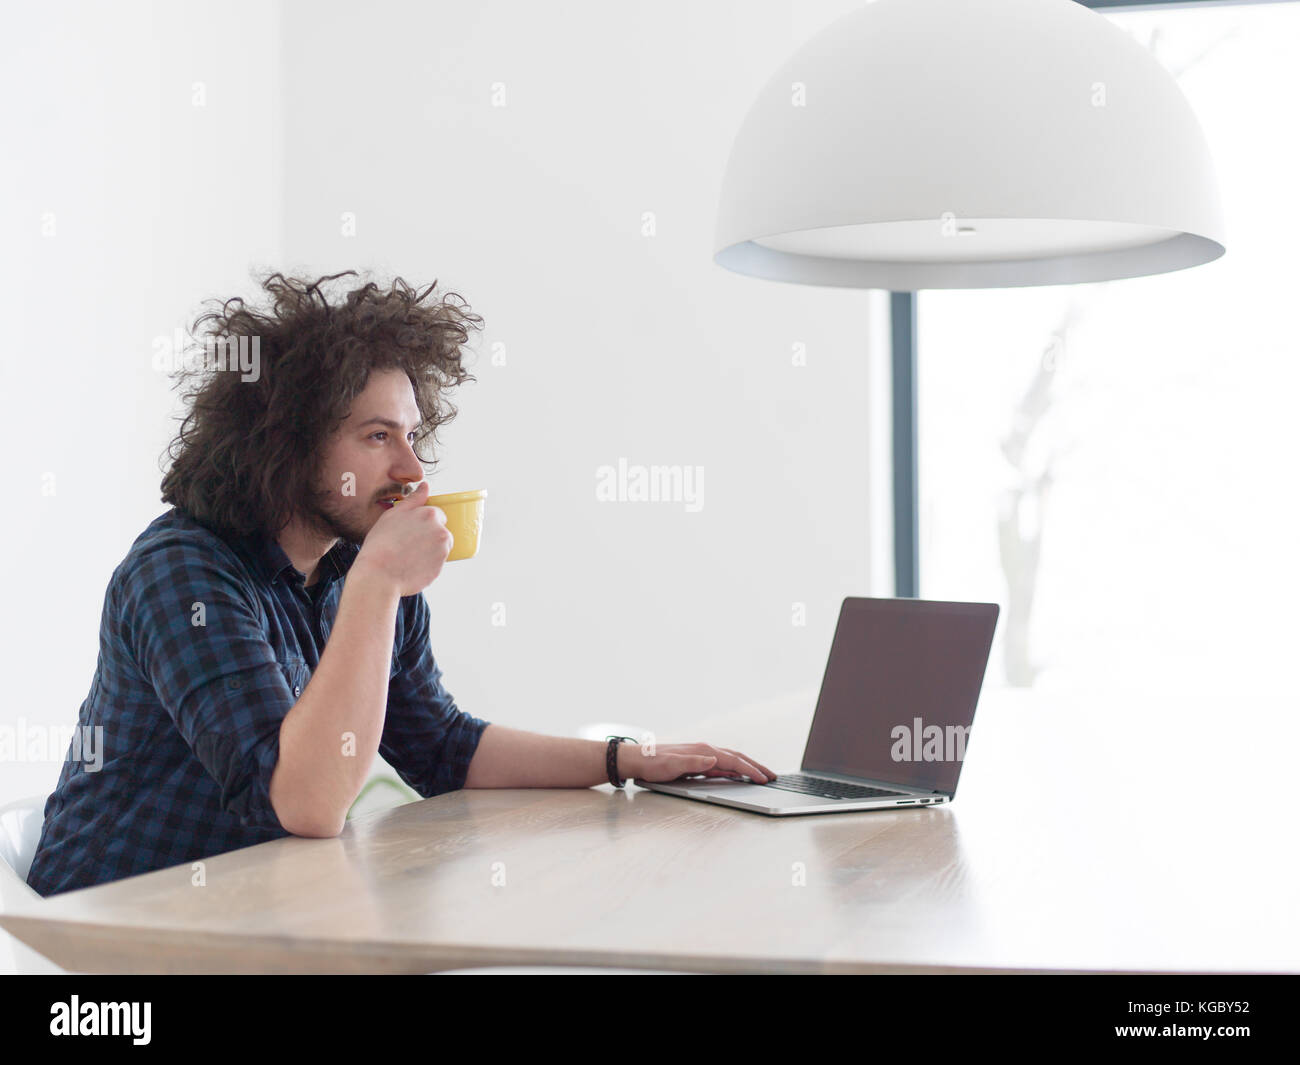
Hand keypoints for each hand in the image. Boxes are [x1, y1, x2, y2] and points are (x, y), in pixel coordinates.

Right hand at [354, 481, 453, 595]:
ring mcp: (443, 550)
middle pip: (441, 531)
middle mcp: (441, 530)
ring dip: (431, 550)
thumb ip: (413, 499)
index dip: (423, 523)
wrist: (379, 575)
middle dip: (429, 536)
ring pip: (441, 547)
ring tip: (409, 557)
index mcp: (430, 514)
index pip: (436, 515)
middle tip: (408, 545)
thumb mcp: (393, 515)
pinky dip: (429, 564)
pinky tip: (413, 566)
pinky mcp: (442, 567)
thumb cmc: (381, 543)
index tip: (411, 532)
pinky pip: (438, 563)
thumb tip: (426, 485)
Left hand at [621, 742, 775, 784]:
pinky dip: (735, 768)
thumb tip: (714, 761)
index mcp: (702, 751)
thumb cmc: (652, 764)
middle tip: (772, 776)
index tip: (764, 778)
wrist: (637, 760)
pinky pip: (721, 764)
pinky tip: (738, 774)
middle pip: (736, 757)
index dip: (750, 769)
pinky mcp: (697, 761)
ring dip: (747, 766)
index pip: (732, 760)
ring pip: (730, 759)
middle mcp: (704, 750)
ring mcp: (701, 755)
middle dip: (755, 766)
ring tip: (761, 774)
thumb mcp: (672, 766)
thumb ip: (694, 763)